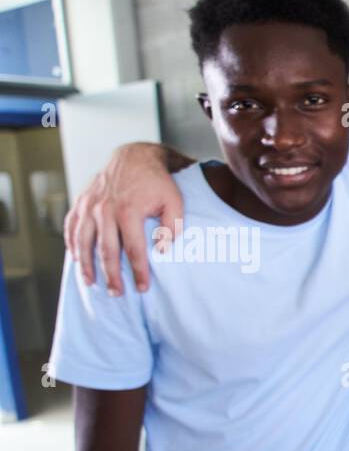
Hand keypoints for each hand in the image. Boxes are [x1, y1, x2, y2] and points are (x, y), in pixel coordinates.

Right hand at [62, 142, 184, 295]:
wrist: (134, 156)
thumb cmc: (157, 182)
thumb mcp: (175, 201)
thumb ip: (174, 226)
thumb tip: (163, 251)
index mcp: (128, 211)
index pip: (133, 250)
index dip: (138, 271)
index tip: (142, 288)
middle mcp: (104, 210)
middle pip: (106, 251)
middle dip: (111, 275)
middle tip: (117, 294)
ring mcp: (89, 206)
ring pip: (83, 241)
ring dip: (85, 265)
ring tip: (91, 283)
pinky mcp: (81, 202)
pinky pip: (72, 226)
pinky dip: (72, 244)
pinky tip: (75, 259)